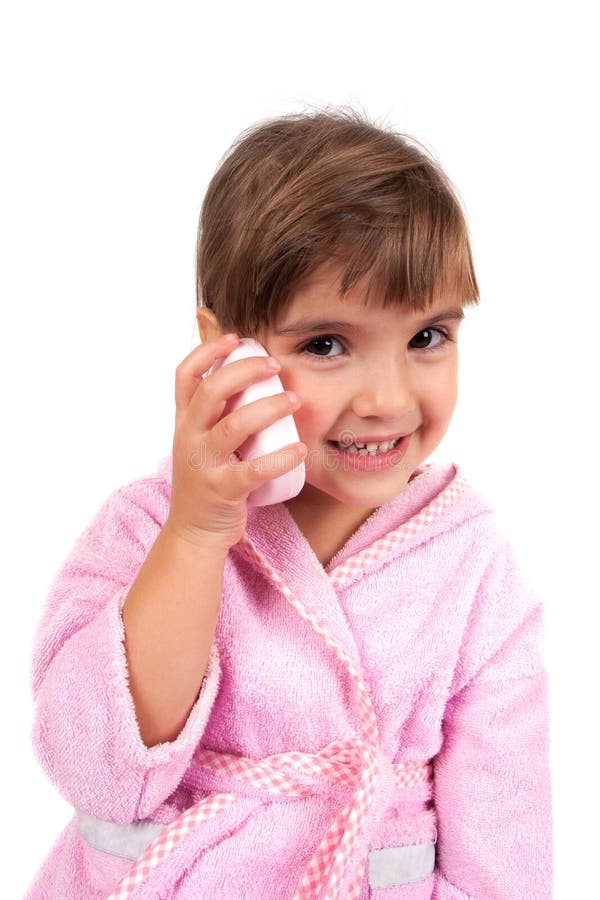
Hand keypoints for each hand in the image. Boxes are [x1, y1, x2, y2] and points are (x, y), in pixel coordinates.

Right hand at [165, 333, 305, 549]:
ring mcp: (203, 464)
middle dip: (245, 371)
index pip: (185, 376)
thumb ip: (215, 414)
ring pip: (233, 426)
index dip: (207, 351)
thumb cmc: (207, 481)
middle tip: (276, 365)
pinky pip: (253, 470)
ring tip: (295, 400)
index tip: (235, 338)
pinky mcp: (222, 490)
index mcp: (184, 422)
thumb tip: (247, 376)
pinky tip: (301, 449)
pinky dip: (280, 457)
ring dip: (268, 408)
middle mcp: (189, 438)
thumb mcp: (201, 442)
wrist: (194, 532)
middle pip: (211, 391)